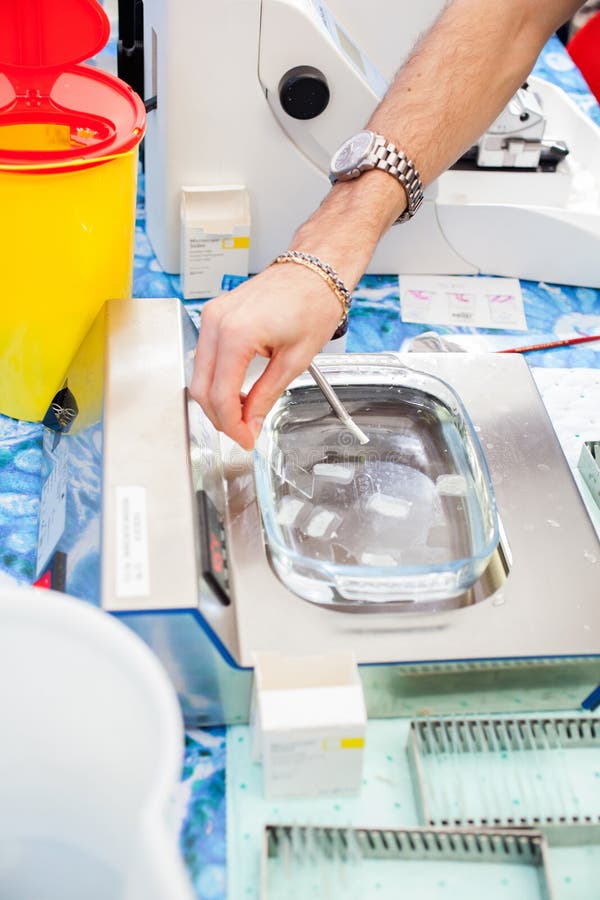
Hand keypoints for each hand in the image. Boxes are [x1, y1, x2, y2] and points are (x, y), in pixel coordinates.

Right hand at [190, 262, 342, 449]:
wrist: (315, 270)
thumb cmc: (312, 302)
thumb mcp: (294, 360)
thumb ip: (266, 396)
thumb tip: (251, 422)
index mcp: (236, 334)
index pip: (221, 395)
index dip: (232, 425)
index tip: (245, 439)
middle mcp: (216, 322)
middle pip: (202, 387)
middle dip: (220, 416)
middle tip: (243, 432)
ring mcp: (212, 316)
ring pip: (198, 374)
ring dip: (216, 399)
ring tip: (242, 414)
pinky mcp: (214, 314)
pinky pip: (204, 356)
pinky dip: (216, 378)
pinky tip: (236, 390)